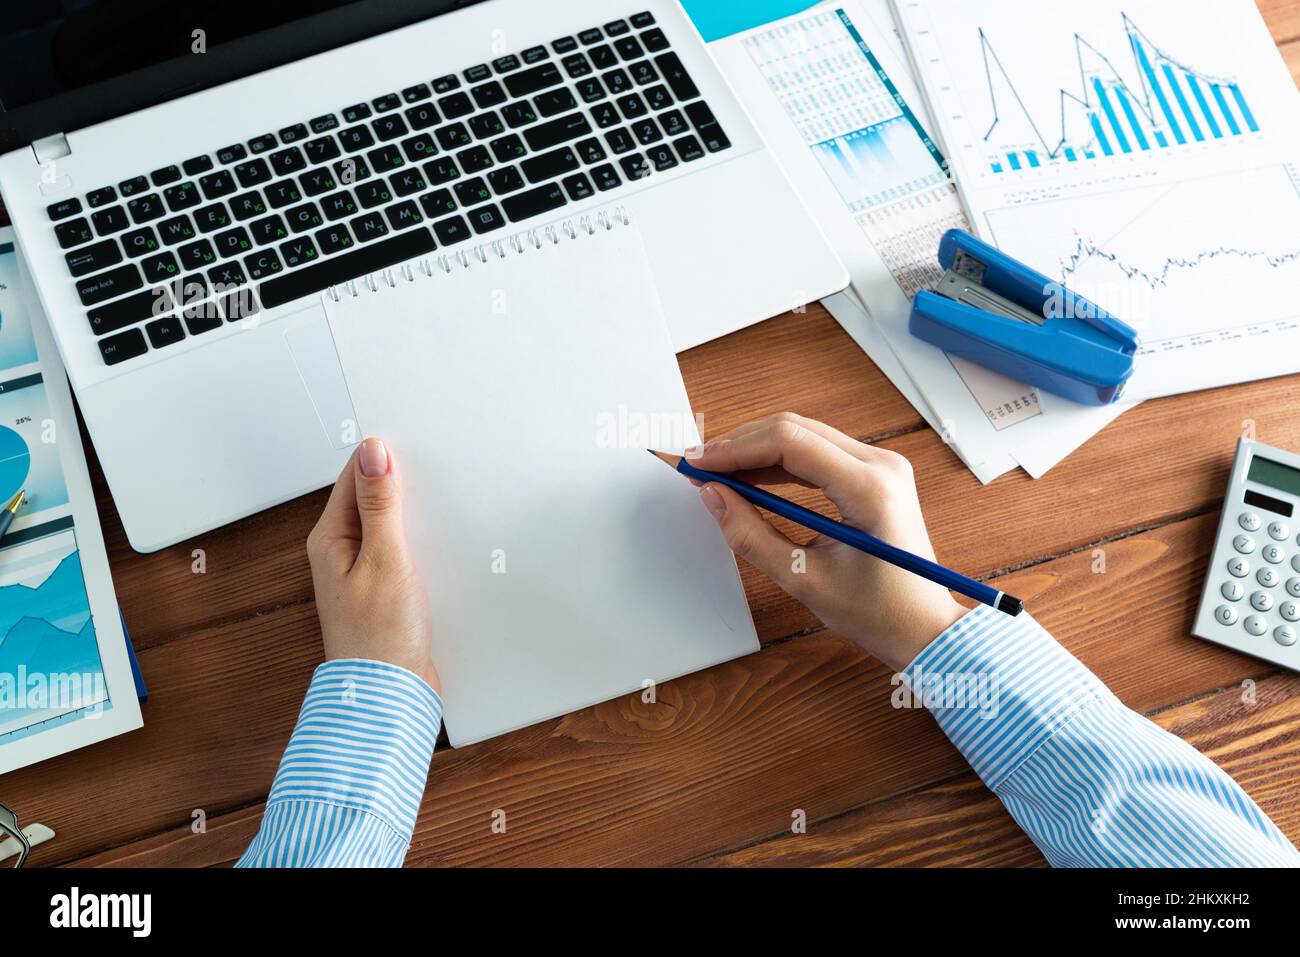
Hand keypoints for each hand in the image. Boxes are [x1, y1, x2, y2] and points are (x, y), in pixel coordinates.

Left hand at [306, 437, 439, 693]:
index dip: (384, 456)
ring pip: (391, 523)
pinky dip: (423, 541)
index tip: (416, 444)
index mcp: (330, 537)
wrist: (391, 694)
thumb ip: (380, 505)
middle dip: (403, 482)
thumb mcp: (384, 560)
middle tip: (436, 469)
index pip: (354, 476)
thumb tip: (372, 452)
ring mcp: (364, 569)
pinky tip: (443, 542)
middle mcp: (342, 550)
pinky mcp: (386, 587)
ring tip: (443, 505)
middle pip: (372, 497)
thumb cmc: (378, 638)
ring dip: (416, 514)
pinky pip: (405, 549)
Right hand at [689, 413, 966, 671]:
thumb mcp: (803, 579)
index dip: (735, 448)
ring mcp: (882, 465)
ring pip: (804, 434)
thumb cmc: (877, 612)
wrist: (924, 627)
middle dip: (741, 444)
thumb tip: (712, 495)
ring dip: (757, 449)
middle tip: (699, 467)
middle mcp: (881, 464)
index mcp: (869, 489)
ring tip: (718, 472)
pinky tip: (751, 476)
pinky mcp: (876, 473)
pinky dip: (780, 460)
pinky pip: (819, 450)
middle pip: (795, 429)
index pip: (789, 442)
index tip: (697, 463)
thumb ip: (751, 534)